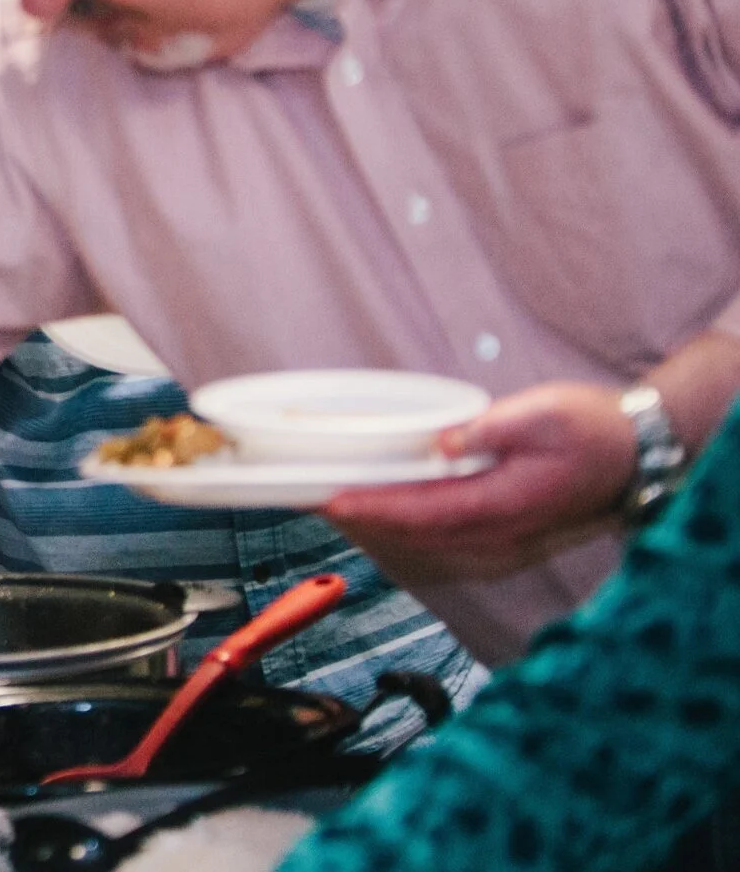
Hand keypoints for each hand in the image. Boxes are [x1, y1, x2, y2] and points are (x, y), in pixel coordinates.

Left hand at [325, 381, 637, 582]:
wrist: (637, 457)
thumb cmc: (593, 431)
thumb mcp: (542, 414)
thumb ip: (489, 428)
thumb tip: (443, 440)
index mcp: (504, 503)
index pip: (422, 510)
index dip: (373, 506)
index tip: (332, 499)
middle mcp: (499, 531)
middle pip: (415, 531)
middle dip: (364, 517)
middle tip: (313, 498)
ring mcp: (502, 537)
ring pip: (427, 538)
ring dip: (381, 523)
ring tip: (337, 502)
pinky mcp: (504, 532)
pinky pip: (445, 535)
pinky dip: (408, 523)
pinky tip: (386, 508)